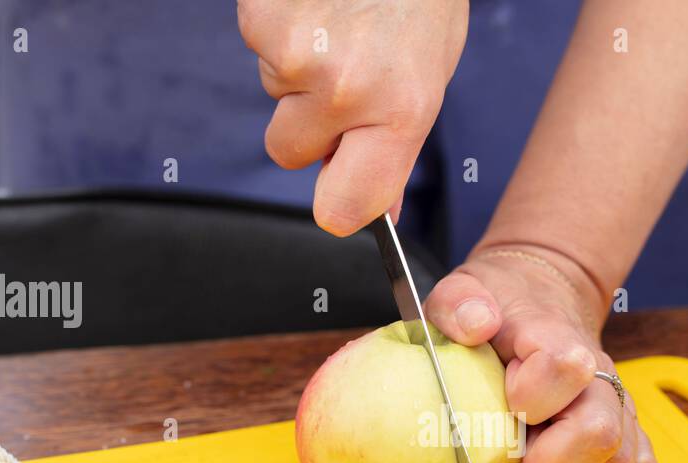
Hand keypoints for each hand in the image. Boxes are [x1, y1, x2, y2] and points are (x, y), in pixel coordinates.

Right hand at [237, 0, 468, 235]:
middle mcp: (344, 90)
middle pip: (290, 152)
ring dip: (299, 69)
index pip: (344, 207)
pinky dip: (282, 30)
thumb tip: (382, 215)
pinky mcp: (259, 18)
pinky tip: (317, 6)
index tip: (339, 193)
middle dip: (308, 124)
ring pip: (274, 95)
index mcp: (399, 112)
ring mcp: (295, 54)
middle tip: (346, 72)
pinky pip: (259, 48)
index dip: (337, 206)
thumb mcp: (428, 79)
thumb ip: (397, 150)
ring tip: (339, 25)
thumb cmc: (418, 2)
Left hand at [424, 247, 657, 462]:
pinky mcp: (628, 429)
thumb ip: (459, 303)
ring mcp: (617, 404)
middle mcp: (596, 374)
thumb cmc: (498, 307)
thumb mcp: (463, 292)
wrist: (545, 296)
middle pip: (599, 433)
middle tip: (520, 462)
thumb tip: (477, 324)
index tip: (507, 404)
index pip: (565, 368)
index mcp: (553, 339)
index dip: (530, 397)